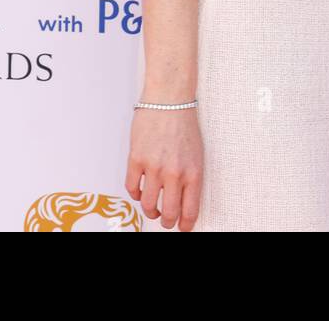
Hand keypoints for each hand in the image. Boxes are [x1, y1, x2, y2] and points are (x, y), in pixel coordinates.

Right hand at [125, 105, 203, 230]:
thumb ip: (190, 177)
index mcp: (194, 172)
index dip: (185, 224)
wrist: (169, 99)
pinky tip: (139, 191)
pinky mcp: (136, 159)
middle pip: (168, 212)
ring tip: (152, 208)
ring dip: (150, 211)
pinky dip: (135, 194)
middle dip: (167, 222)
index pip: (190, 210)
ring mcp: (154, 167)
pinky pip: (132, 188)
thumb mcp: (196, 153)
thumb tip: (184, 201)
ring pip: (147, 204)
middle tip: (166, 221)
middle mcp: (175, 172)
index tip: (183, 228)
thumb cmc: (184, 124)